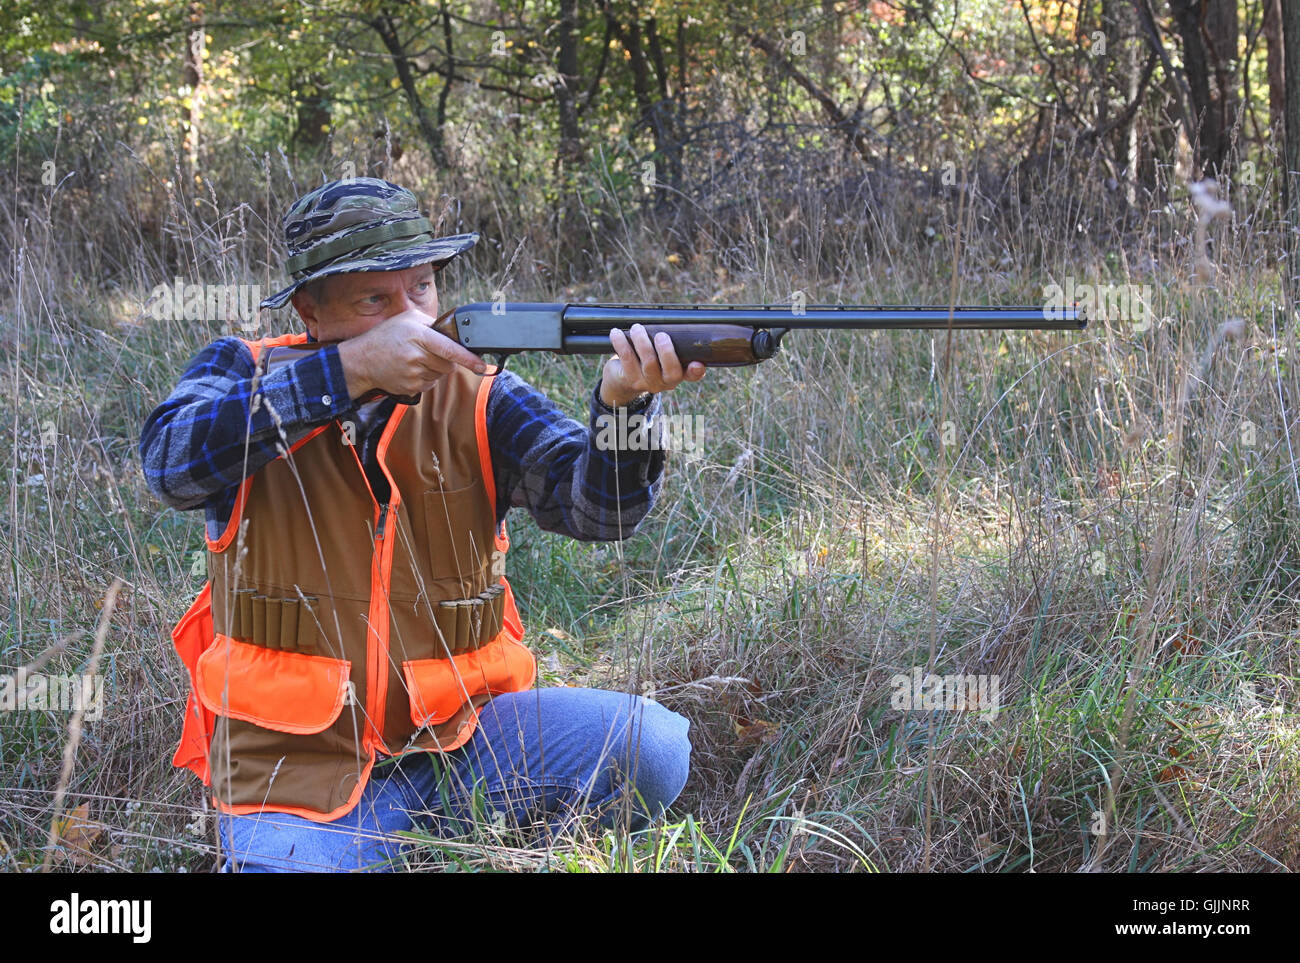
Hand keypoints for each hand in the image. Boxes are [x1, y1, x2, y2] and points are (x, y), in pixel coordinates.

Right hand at [336, 308, 485, 398]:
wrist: (361, 361)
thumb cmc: (386, 337)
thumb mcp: (407, 319)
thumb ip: (432, 323)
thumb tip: (454, 330)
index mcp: (418, 336)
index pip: (450, 349)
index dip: (468, 358)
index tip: (481, 364)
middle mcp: (416, 356)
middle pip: (448, 364)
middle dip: (446, 359)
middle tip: (429, 351)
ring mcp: (413, 374)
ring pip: (440, 375)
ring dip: (435, 368)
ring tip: (416, 358)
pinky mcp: (410, 388)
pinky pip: (430, 384)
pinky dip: (426, 377)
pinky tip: (411, 369)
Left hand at [601, 324, 706, 406]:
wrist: (622, 380)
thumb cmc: (647, 359)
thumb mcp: (661, 354)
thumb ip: (670, 343)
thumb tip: (675, 319)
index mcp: (678, 374)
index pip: (691, 375)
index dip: (696, 372)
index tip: (697, 364)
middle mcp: (665, 382)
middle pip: (671, 371)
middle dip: (666, 351)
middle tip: (661, 335)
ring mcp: (648, 383)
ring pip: (649, 363)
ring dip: (642, 342)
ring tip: (637, 328)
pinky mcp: (630, 380)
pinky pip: (627, 359)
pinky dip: (621, 343)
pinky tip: (616, 333)